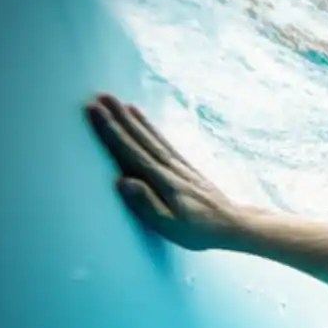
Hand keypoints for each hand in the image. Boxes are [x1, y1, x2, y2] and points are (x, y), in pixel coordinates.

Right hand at [85, 94, 251, 250]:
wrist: (233, 223)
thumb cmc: (199, 230)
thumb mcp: (170, 225)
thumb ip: (146, 204)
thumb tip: (122, 181)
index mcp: (162, 181)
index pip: (131, 152)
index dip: (112, 131)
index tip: (95, 111)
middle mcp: (170, 167)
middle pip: (140, 139)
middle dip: (119, 118)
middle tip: (100, 97)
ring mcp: (179, 165)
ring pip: (152, 136)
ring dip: (133, 119)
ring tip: (117, 101)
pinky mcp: (185, 166)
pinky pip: (164, 141)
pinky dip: (151, 127)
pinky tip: (141, 118)